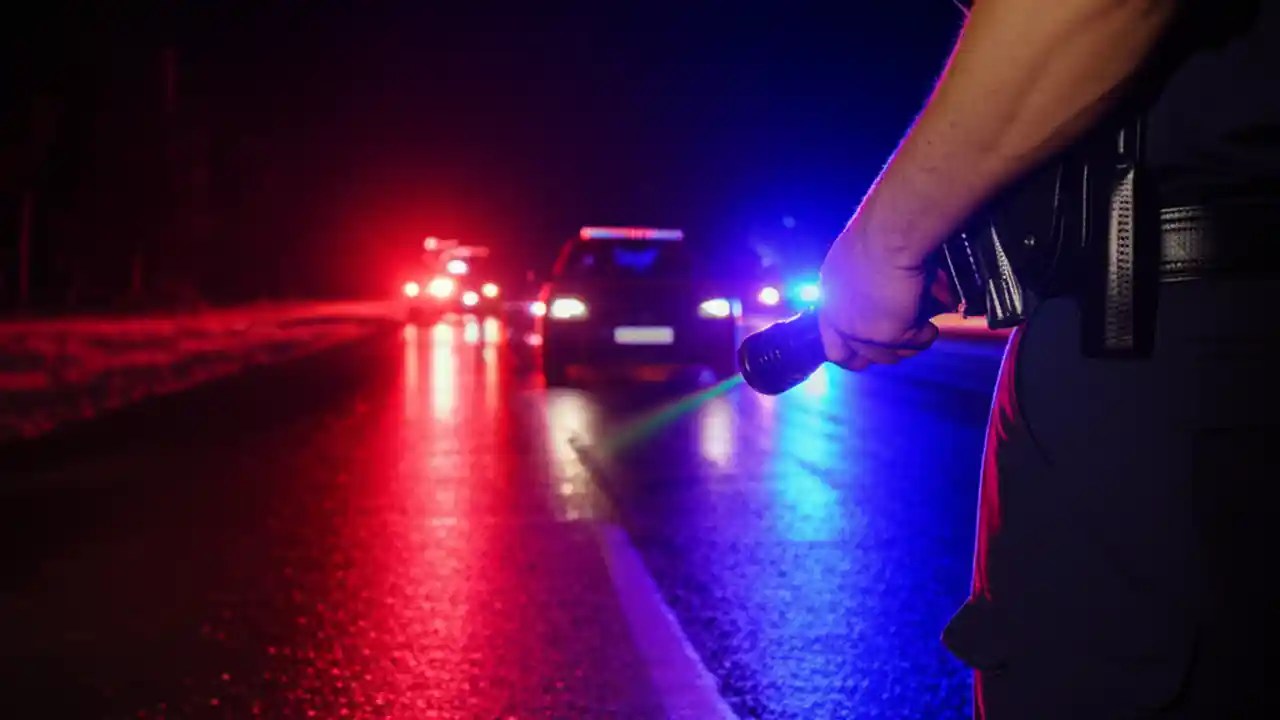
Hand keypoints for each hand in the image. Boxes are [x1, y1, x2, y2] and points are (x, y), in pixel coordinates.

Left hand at [816, 233, 953, 370]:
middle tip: (908, 335)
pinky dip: (930, 332)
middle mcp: (842, 323)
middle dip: (889, 350)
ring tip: (925, 318)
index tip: (873, 350)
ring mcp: (864, 333)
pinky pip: (919, 342)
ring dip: (911, 341)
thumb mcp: (857, 264)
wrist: (888, 235)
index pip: (835, 349)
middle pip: (866, 357)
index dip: (855, 354)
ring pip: (894, 355)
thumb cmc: (877, 235)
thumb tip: (886, 300)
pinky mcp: (890, 334)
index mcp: (829, 303)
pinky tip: (935, 316)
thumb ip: (863, 287)